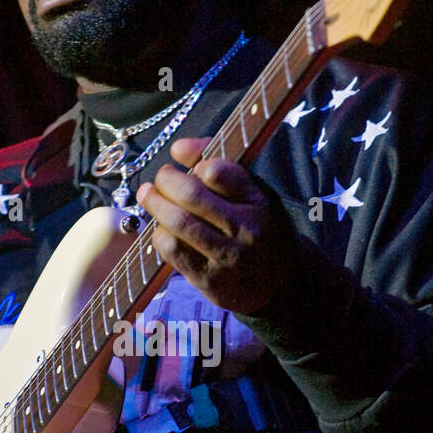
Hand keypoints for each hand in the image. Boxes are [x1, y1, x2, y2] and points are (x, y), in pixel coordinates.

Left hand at [136, 139, 280, 314]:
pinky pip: (173, 251)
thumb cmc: (262, 229)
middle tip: (161, 177)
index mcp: (259, 202)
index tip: (193, 166)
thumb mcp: (256, 194)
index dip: (198, 163)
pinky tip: (162, 228)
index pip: (221, 173)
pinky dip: (160, 234)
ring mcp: (226, 257)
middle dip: (166, 180)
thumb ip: (222, 164)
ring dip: (156, 205)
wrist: (282, 284)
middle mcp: (245, 229)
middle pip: (192, 197)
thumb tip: (179, 147)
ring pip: (178, 224)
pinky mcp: (209, 279)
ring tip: (150, 196)